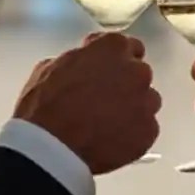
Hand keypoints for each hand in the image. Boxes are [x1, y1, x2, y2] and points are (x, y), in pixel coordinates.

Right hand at [15, 33, 161, 174]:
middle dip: (124, 85)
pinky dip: (132, 135)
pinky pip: (145, 130)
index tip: (107, 70)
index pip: (127, 46)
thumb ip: (76, 62)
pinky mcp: (149, 131)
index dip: (115, 61)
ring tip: (106, 125)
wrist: (52, 148)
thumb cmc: (46, 108)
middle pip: (138, 75)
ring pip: (146, 103)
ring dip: (132, 110)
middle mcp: (136, 71)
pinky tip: (111, 141)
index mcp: (112, 48)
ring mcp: (146, 102)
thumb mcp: (49, 69)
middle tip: (102, 101)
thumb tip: (78, 68)